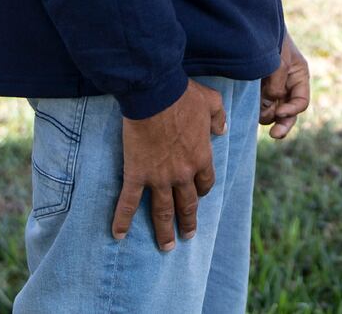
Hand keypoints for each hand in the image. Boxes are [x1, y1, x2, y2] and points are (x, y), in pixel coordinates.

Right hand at [112, 80, 225, 249]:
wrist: (156, 93)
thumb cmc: (183, 96)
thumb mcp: (212, 102)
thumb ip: (219, 118)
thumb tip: (223, 129)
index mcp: (201, 157)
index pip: (205, 182)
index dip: (201, 191)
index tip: (198, 195)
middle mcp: (183, 173)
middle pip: (187, 203)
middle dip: (188, 221)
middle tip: (187, 236)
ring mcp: (160, 177)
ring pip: (163, 211)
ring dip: (165, 231)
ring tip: (167, 247)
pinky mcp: (137, 174)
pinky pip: (129, 202)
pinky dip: (122, 220)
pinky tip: (118, 235)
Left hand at [260, 34, 310, 139]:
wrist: (251, 26)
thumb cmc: (270, 40)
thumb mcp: (279, 59)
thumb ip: (277, 84)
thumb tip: (272, 105)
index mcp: (298, 77)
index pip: (301, 102)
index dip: (292, 110)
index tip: (280, 112)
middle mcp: (287, 85)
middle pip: (289, 113)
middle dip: (283, 124)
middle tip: (274, 135)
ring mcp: (272, 88)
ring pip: (273, 112)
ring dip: (266, 115)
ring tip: (256, 108)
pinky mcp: (257, 90)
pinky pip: (260, 106)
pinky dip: (256, 110)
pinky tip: (250, 109)